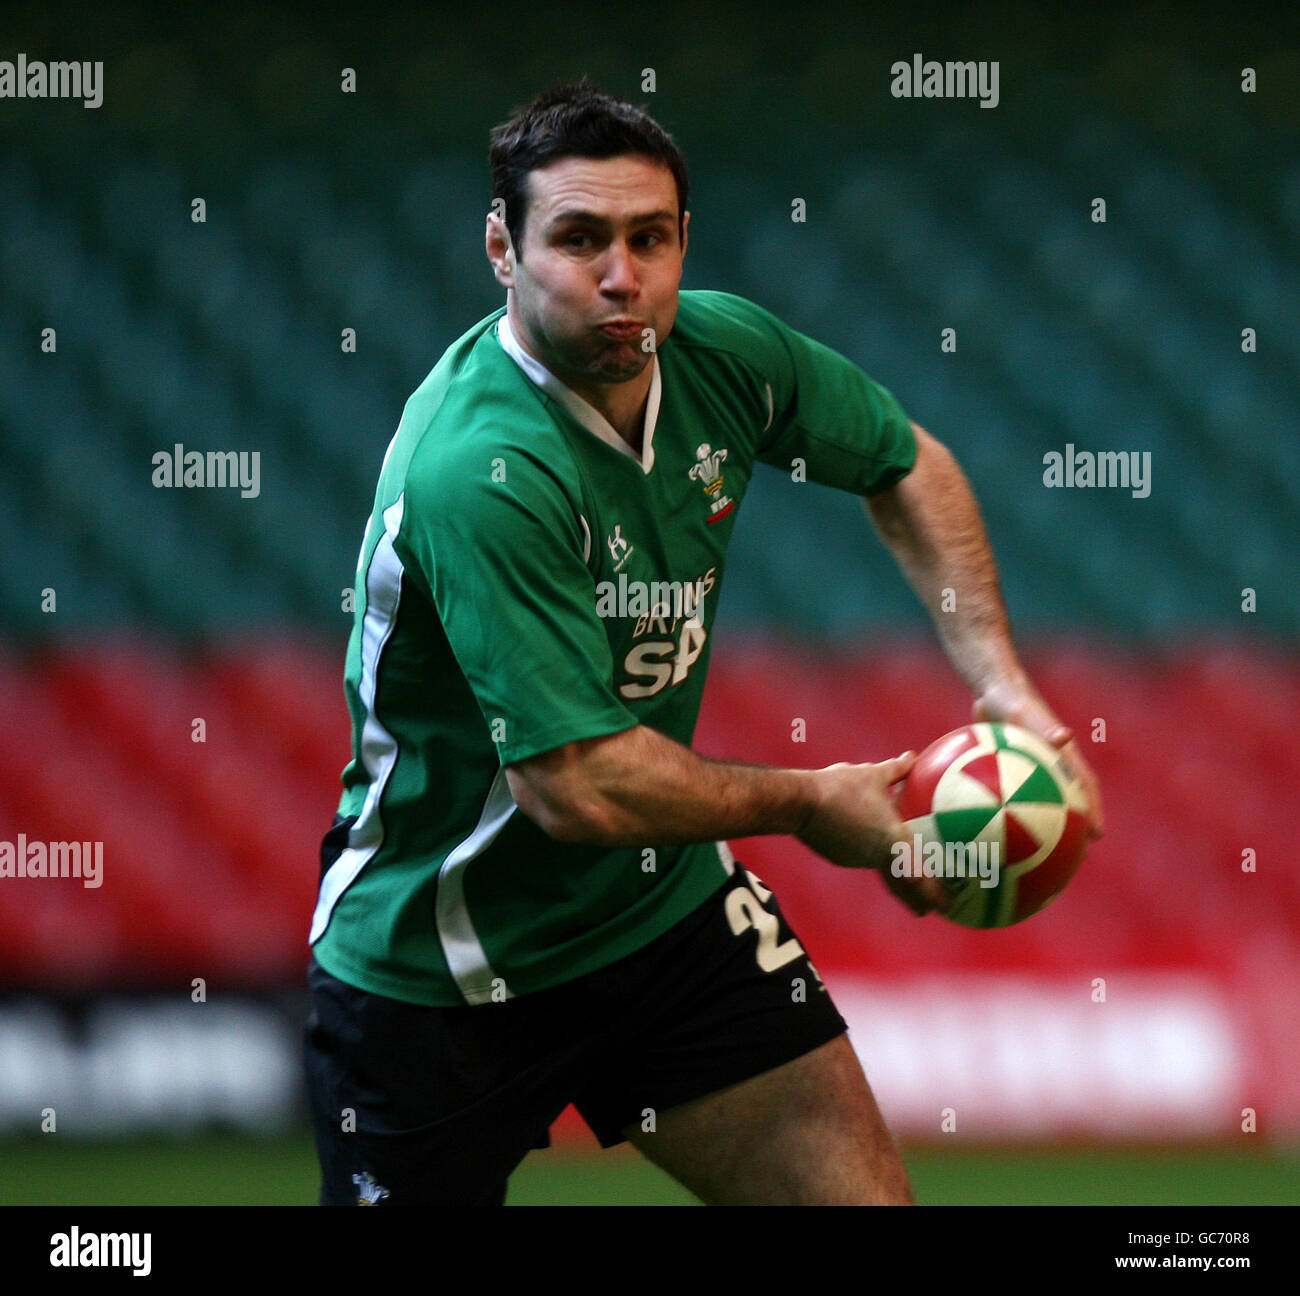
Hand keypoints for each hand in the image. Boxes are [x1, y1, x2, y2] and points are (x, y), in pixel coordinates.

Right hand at [797, 753, 949, 915]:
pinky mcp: (840, 857)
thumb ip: (896, 770)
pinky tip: (870, 848)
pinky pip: (862, 858)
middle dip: (919, 899)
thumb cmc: (840, 787)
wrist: (800, 803)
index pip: (920, 878)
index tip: (948, 904)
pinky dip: (872, 858)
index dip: (935, 894)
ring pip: (882, 870)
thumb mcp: (871, 775)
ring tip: (907, 884)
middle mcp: (877, 857)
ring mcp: (857, 860)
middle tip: (932, 908)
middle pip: (902, 887)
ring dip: (897, 880)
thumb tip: (912, 756)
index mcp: (893, 840)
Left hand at [972, 675, 1103, 838]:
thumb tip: (1063, 737)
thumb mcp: (1025, 712)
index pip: (1085, 786)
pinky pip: (1015, 796)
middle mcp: (1052, 763)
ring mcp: (1033, 767)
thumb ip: (1042, 726)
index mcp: (1062, 755)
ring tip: (1036, 854)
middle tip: (1072, 855)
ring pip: (1042, 802)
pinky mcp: (1013, 768)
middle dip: (1073, 827)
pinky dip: (1010, 813)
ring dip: (1043, 825)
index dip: (1093, 811)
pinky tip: (993, 833)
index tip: (1096, 836)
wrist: (992, 687)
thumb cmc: (1010, 699)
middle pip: (1068, 800)